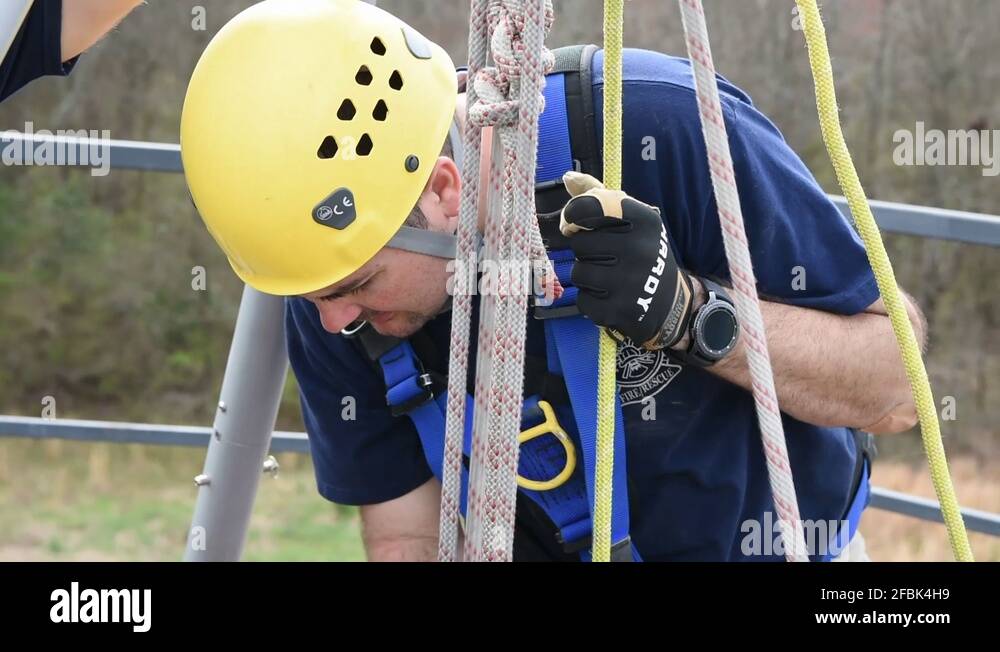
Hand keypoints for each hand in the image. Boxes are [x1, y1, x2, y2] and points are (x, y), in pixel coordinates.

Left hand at [558, 171, 693, 348]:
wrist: (669, 301)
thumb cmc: (642, 252)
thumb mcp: (631, 220)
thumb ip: (599, 196)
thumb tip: (568, 177)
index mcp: (645, 220)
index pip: (587, 207)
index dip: (571, 215)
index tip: (574, 224)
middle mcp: (641, 249)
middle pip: (579, 243)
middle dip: (585, 250)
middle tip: (605, 256)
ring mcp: (631, 283)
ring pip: (578, 273)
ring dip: (586, 275)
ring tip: (607, 277)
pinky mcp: (620, 311)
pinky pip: (582, 300)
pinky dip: (590, 300)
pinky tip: (610, 297)